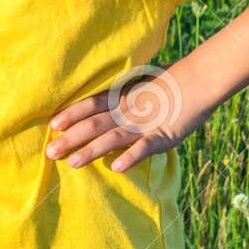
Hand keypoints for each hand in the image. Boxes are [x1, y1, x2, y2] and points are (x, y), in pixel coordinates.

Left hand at [45, 65, 210, 172]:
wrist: (199, 80)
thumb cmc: (170, 82)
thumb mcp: (140, 85)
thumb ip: (123, 95)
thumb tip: (105, 103)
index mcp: (122, 97)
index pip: (91, 105)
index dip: (71, 114)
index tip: (52, 124)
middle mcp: (127, 111)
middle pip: (93, 125)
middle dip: (70, 139)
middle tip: (49, 153)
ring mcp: (144, 124)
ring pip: (112, 138)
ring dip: (91, 151)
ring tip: (72, 163)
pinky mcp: (163, 137)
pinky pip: (144, 149)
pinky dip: (130, 158)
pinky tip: (115, 168)